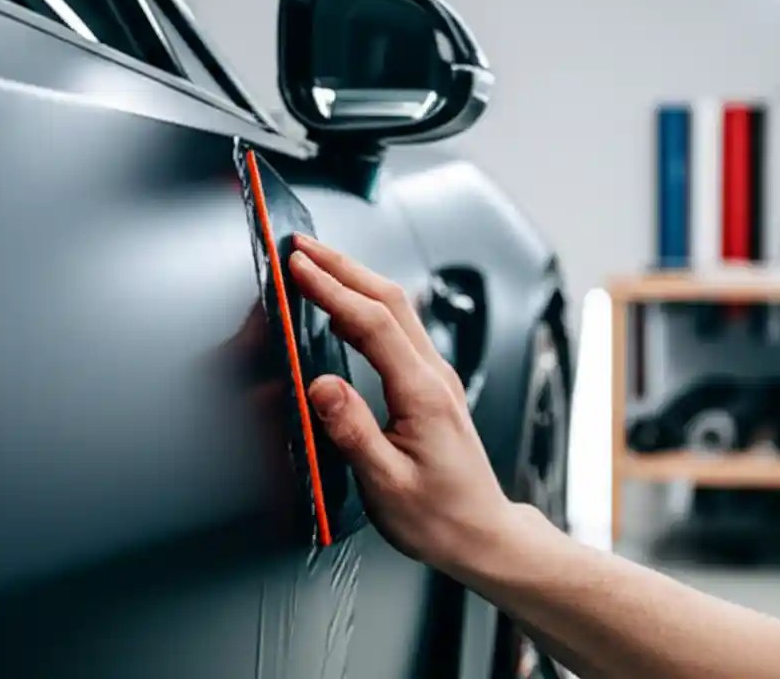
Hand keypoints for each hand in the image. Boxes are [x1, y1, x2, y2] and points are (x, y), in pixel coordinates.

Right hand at [288, 234, 520, 572]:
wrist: (481, 534)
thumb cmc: (438, 517)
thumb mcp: (386, 485)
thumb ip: (352, 432)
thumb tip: (319, 386)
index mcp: (422, 394)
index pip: (372, 323)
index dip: (332, 289)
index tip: (297, 267)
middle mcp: (435, 376)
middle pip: (389, 300)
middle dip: (343, 266)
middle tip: (301, 246)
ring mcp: (438, 377)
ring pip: (398, 310)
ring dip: (356, 279)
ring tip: (317, 264)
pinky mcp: (433, 386)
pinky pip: (400, 330)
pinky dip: (369, 305)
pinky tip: (348, 306)